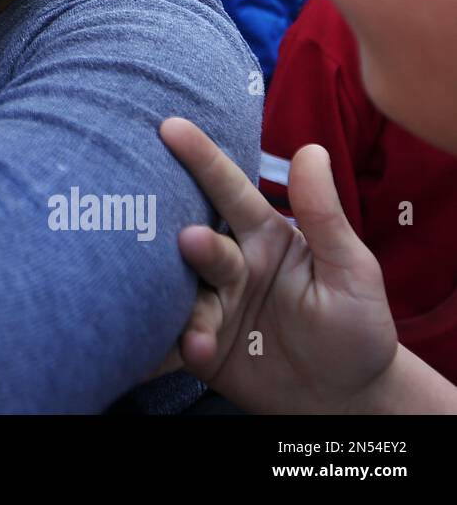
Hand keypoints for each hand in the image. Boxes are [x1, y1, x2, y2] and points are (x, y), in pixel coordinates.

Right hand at [159, 116, 400, 412]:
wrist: (344, 400)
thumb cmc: (355, 327)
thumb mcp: (352, 270)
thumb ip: (325, 216)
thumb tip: (311, 150)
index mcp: (263, 235)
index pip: (228, 189)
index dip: (200, 157)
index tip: (170, 126)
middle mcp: (230, 264)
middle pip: (202, 241)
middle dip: (194, 240)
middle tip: (189, 241)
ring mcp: (212, 304)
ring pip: (184, 293)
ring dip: (190, 309)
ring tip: (202, 334)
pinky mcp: (199, 345)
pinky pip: (176, 340)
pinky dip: (176, 346)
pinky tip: (189, 355)